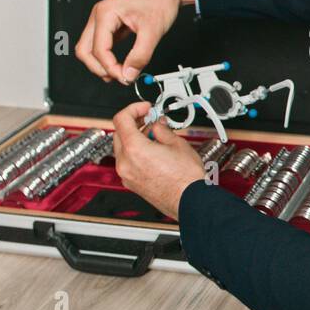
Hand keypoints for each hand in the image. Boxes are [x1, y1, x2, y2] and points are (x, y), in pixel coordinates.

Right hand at [75, 0, 195, 83]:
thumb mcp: (152, 31)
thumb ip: (140, 56)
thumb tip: (129, 74)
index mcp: (105, 13)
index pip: (98, 49)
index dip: (110, 68)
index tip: (125, 77)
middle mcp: (101, 15)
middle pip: (85, 50)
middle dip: (99, 68)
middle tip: (118, 78)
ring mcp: (105, 19)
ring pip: (91, 48)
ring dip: (102, 63)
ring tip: (120, 74)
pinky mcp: (112, 23)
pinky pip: (103, 44)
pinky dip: (109, 56)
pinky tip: (121, 64)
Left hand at [111, 101, 204, 219]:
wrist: (190, 200)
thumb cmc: (186, 178)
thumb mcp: (177, 143)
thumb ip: (162, 129)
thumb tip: (158, 125)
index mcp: (134, 149)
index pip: (121, 119)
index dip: (133, 109)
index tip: (145, 108)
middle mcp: (125, 163)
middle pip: (119, 133)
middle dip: (134, 123)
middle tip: (150, 119)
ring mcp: (127, 175)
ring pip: (122, 148)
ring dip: (135, 138)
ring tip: (155, 136)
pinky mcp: (132, 184)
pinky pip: (128, 162)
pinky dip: (136, 152)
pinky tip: (152, 151)